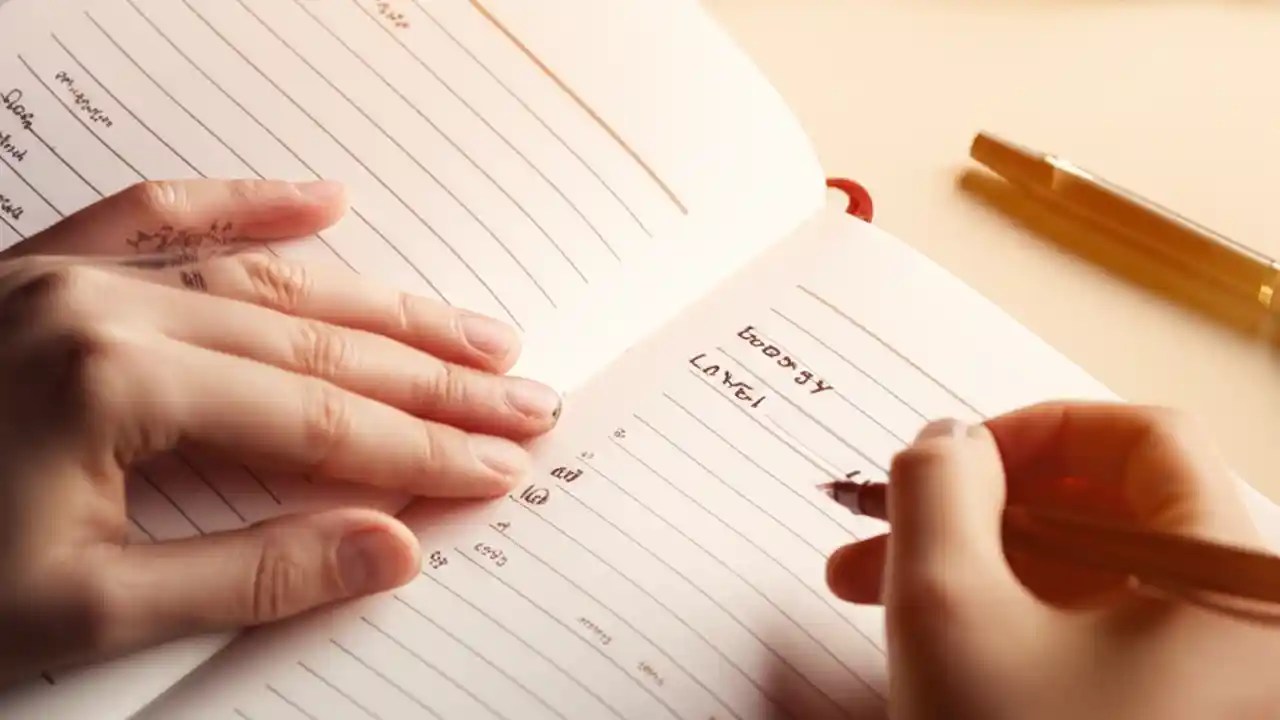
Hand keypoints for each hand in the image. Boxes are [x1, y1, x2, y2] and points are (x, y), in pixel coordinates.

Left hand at [0, 179, 559, 685]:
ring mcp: (66, 275)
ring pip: (265, 277)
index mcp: (110, 382)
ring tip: (472, 325)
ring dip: (380, 303)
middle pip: (317, 343)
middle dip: (436, 377)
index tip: (503, 462)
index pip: (321, 423)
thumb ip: (249, 572)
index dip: (426, 449)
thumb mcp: (76, 613)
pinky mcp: (38, 267)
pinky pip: (157, 214)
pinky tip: (324, 198)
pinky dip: (246, 204)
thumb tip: (390, 547)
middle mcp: (99, 304)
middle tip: (526, 394)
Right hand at [826, 403, 1279, 719]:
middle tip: (887, 530)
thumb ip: (939, 492)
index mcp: (1233, 591)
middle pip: (1111, 507)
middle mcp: (1241, 630)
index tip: (949, 458)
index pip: (1146, 440)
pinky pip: (1089, 635)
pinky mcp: (1167, 716)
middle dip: (979, 511)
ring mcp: (1208, 683)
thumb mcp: (950, 613)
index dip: (1034, 428)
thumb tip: (946, 439)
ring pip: (1087, 577)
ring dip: (976, 566)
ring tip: (877, 589)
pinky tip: (935, 639)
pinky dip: (1008, 618)